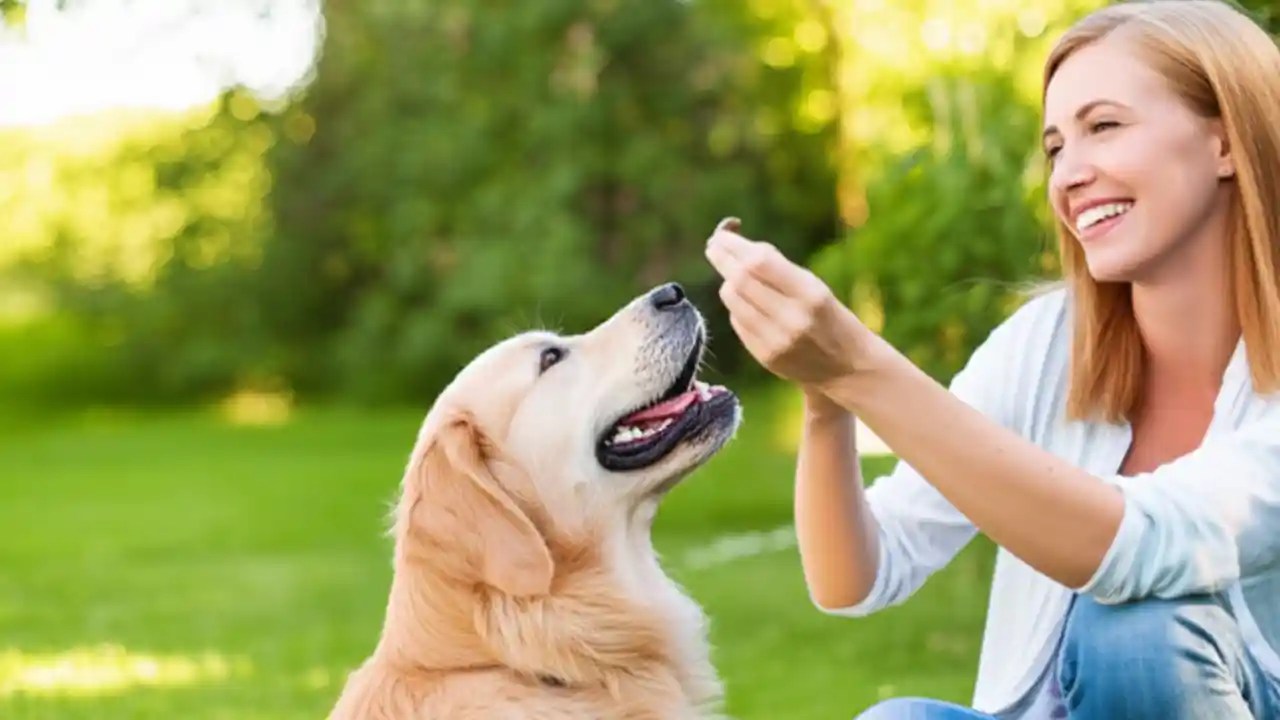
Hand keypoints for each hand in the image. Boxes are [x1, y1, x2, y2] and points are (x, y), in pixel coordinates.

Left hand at [704, 218, 873, 392]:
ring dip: (729, 283)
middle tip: (714, 247)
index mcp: (811, 293)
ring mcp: (776, 341)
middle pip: (740, 280)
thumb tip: (735, 245)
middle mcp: (793, 318)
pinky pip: (737, 322)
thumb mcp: (815, 286)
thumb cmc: (828, 315)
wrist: (848, 366)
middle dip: (722, 259)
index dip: (735, 246)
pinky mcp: (765, 357)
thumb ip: (778, 268)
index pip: (759, 262)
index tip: (723, 234)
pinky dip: (736, 306)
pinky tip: (748, 304)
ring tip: (735, 276)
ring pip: (733, 300)